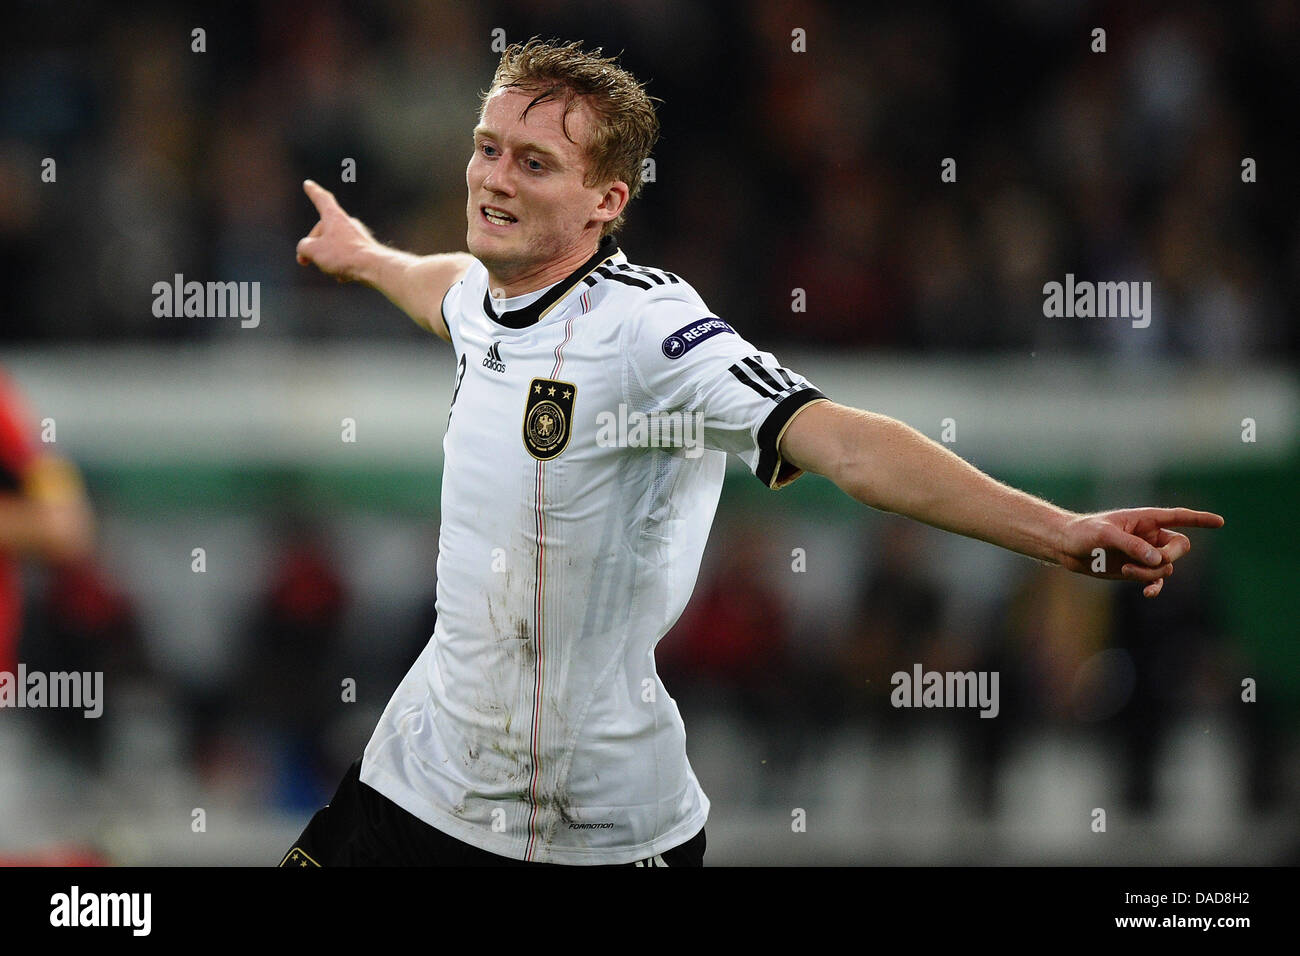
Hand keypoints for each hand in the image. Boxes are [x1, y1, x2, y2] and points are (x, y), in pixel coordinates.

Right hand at [295, 180, 378, 281]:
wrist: (373, 268)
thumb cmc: (343, 255)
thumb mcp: (313, 250)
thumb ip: (304, 247)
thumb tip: (307, 250)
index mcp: (334, 216)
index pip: (322, 199)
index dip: (313, 192)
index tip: (308, 184)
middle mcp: (347, 223)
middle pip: (324, 232)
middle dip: (313, 247)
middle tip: (304, 261)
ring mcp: (358, 236)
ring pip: (334, 246)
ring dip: (327, 259)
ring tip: (331, 269)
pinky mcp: (365, 250)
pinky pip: (347, 257)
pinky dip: (341, 266)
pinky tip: (343, 277)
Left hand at [1057, 507, 1224, 597]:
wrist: (1067, 547)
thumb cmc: (1084, 532)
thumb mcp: (1106, 535)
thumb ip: (1132, 545)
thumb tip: (1157, 560)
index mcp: (1145, 518)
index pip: (1179, 517)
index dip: (1200, 519)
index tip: (1220, 522)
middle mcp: (1149, 535)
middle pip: (1180, 546)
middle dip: (1169, 557)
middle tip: (1150, 561)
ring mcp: (1144, 554)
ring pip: (1166, 567)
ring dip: (1151, 572)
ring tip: (1125, 570)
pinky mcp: (1136, 570)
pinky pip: (1156, 580)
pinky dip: (1155, 586)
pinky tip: (1149, 593)